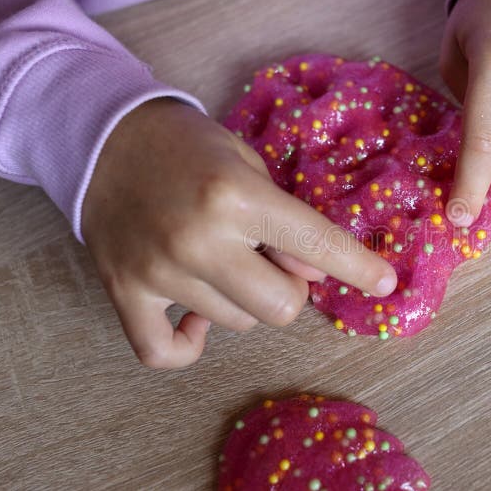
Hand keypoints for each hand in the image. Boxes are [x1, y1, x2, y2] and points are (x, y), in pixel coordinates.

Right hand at [82, 99, 396, 368]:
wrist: (105, 138)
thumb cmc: (190, 147)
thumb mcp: (251, 166)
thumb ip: (288, 221)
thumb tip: (318, 273)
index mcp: (237, 197)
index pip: (316, 244)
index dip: (358, 267)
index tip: (385, 282)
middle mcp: (199, 239)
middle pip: (280, 308)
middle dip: (291, 290)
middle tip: (272, 263)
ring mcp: (158, 271)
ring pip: (234, 323)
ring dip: (243, 300)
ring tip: (224, 263)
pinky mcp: (124, 291)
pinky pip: (162, 353)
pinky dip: (188, 346)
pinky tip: (196, 319)